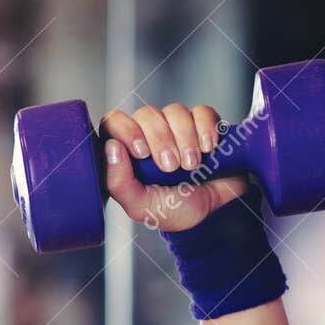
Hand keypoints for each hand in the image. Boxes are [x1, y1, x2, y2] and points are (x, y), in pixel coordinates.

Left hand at [99, 102, 250, 232]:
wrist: (213, 213)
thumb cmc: (174, 210)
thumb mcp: (141, 206)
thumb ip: (119, 182)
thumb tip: (111, 148)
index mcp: (127, 152)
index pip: (114, 122)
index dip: (126, 130)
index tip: (142, 153)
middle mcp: (149, 134)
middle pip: (147, 114)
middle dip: (161, 140)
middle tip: (171, 167)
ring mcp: (177, 126)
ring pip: (175, 111)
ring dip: (185, 139)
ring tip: (192, 165)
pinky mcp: (203, 123)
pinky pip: (202, 111)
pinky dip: (206, 129)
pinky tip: (208, 148)